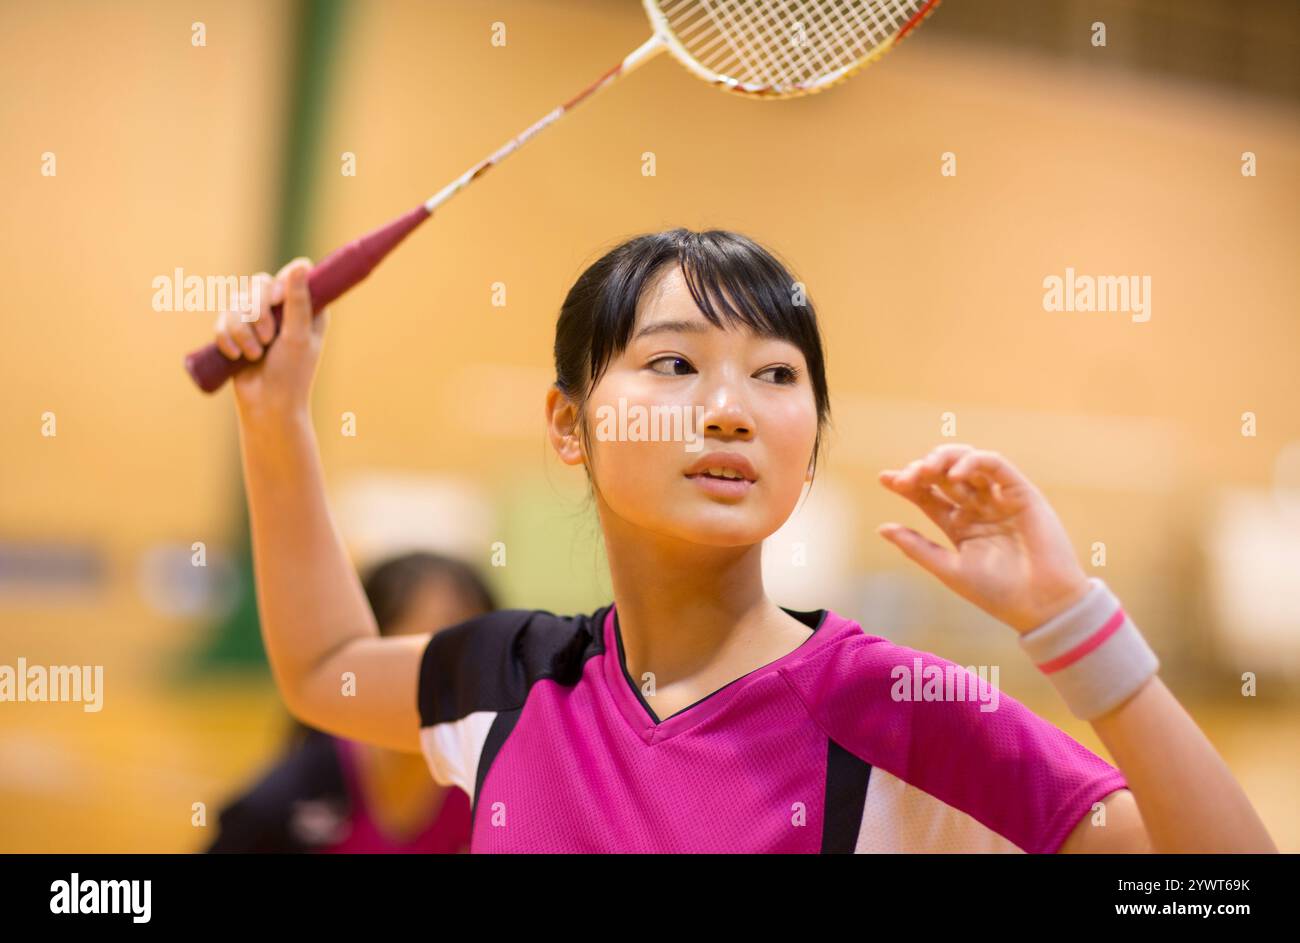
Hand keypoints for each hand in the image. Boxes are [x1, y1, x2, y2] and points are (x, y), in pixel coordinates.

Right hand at [211, 257, 328, 423]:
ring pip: (238, 300)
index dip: (281, 283)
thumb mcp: (298, 337)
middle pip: (260, 283)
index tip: (278, 300)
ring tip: (253, 354)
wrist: (266, 406)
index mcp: (307, 308)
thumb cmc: (291, 374)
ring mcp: (258, 319)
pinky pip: (222, 317)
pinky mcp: (237, 331)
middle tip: (267, 337)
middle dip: (257, 311)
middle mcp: (283, 309)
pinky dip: (226, 337)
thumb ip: (298, 302)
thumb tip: (301, 265)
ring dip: (241, 329)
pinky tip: (235, 356)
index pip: (294, 273)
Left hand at [876, 443, 1089, 633]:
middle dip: (922, 470)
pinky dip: (974, 462)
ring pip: (968, 463)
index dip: (906, 483)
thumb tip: (882, 528)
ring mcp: (998, 497)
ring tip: (926, 470)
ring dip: (944, 460)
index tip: (885, 479)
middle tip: (906, 478)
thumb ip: (917, 547)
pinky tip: (955, 475)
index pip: (927, 495)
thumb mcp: (949, 569)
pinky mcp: (1021, 492)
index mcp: (958, 524)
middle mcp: (977, 507)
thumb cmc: (998, 593)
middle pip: (943, 475)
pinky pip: (996, 465)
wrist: (1042, 605)